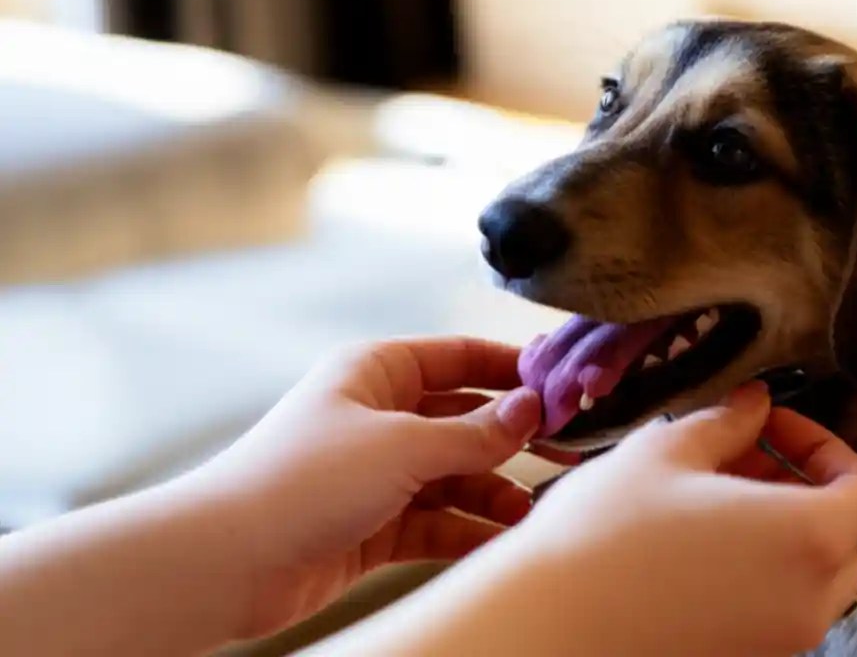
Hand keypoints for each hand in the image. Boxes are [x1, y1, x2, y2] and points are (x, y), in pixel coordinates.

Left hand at [193, 337, 542, 636]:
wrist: (226, 560)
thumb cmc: (302, 480)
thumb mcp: (402, 445)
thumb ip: (475, 433)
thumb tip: (533, 409)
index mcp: (376, 372)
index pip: (459, 358)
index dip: (512, 370)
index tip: (565, 388)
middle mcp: (378, 417)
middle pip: (463, 419)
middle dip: (513, 438)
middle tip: (569, 453)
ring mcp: (375, 474)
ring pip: (454, 476)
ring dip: (493, 492)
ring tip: (530, 512)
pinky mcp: (372, 526)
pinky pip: (435, 523)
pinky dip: (467, 531)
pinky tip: (501, 541)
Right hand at [504, 382, 856, 655]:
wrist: (546, 628)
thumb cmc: (604, 535)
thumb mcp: (664, 453)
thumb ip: (727, 423)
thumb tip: (755, 404)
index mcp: (807, 538)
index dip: (828, 450)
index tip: (771, 429)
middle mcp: (809, 600)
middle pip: (845, 538)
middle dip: (800, 488)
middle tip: (737, 457)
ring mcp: (778, 641)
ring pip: (809, 578)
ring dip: (778, 531)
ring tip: (708, 501)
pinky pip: (774, 610)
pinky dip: (755, 572)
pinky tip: (691, 547)